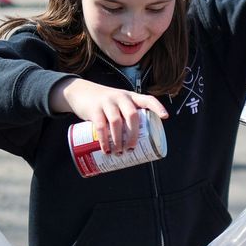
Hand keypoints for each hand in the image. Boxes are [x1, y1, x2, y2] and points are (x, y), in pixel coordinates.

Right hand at [51, 78, 168, 154]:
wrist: (80, 92)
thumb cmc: (105, 104)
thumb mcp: (118, 105)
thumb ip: (126, 119)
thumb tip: (136, 148)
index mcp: (131, 97)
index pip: (147, 99)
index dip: (157, 107)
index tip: (165, 116)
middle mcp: (121, 97)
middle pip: (132, 115)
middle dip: (133, 135)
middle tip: (131, 149)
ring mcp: (107, 102)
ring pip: (116, 122)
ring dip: (118, 140)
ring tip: (119, 153)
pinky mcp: (94, 109)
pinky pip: (101, 126)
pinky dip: (104, 140)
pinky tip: (106, 150)